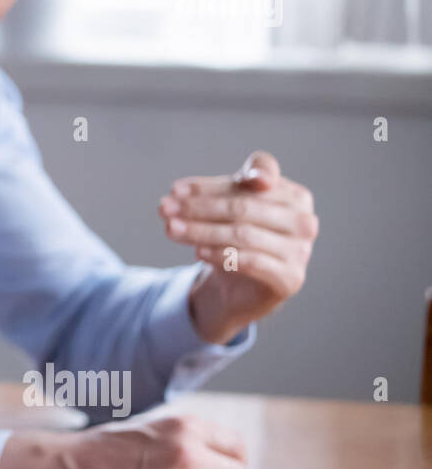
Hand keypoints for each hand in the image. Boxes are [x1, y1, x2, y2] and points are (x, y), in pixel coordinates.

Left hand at [158, 150, 318, 343]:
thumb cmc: (237, 240)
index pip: (251, 180)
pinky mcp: (290, 278)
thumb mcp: (229, 210)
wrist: (241, 288)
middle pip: (243, 207)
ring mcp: (301, 250)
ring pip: (242, 234)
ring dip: (201, 230)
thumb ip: (215, 193)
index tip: (175, 189)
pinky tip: (196, 252)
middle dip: (199, 207)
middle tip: (164, 208)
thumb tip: (178, 191)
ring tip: (170, 229)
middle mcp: (303, 220)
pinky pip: (250, 261)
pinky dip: (220, 254)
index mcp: (295, 195)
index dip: (211, 185)